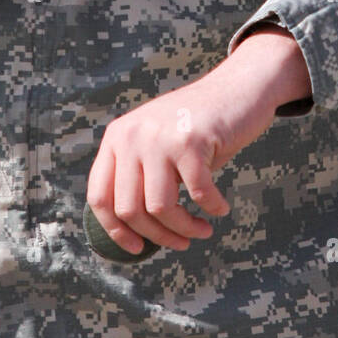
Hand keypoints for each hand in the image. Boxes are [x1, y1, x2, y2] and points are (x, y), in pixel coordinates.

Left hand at [86, 29, 311, 254]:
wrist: (238, 87)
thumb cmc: (199, 126)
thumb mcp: (157, 143)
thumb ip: (140, 176)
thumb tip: (133, 234)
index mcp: (116, 138)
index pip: (99, 197)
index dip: (115, 231)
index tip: (137, 249)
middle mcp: (131, 136)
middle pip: (130, 209)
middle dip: (158, 236)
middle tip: (183, 243)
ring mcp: (159, 137)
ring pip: (161, 208)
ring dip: (185, 228)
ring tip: (203, 230)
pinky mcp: (190, 140)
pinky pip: (198, 193)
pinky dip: (212, 207)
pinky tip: (221, 208)